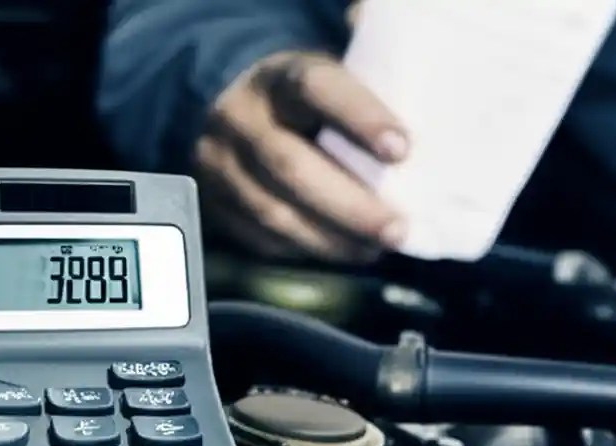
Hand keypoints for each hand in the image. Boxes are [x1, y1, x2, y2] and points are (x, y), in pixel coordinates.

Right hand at [194, 29, 407, 262]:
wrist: (218, 104)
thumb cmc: (295, 93)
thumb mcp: (321, 65)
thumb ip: (361, 53)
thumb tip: (377, 25)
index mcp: (277, 76)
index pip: (316, 89)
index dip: (360, 118)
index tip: (402, 149)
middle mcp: (240, 118)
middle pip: (290, 166)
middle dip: (349, 205)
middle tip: (396, 228)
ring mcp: (220, 164)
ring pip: (271, 210)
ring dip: (328, 237)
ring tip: (373, 247)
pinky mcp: (213, 201)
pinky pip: (257, 235)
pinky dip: (302, 249)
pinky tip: (338, 250)